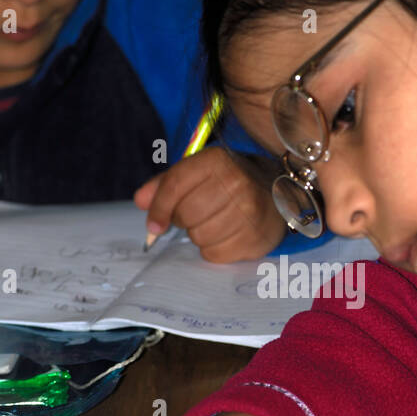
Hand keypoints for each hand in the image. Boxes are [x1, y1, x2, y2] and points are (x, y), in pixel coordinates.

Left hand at [133, 147, 285, 262]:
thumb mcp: (197, 173)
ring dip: (199, 235)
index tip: (154, 224)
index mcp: (216, 161)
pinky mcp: (256, 238)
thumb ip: (165, 185)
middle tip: (195, 215)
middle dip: (182, 220)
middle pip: (185, 215)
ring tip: (214, 222)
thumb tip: (141, 201)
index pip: (174, 186)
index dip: (159, 208)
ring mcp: (249, 212)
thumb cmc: (228, 182)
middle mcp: (236, 183)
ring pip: (199, 237)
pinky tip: (226, 235)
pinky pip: (215, 254)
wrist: (275, 192)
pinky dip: (214, 249)